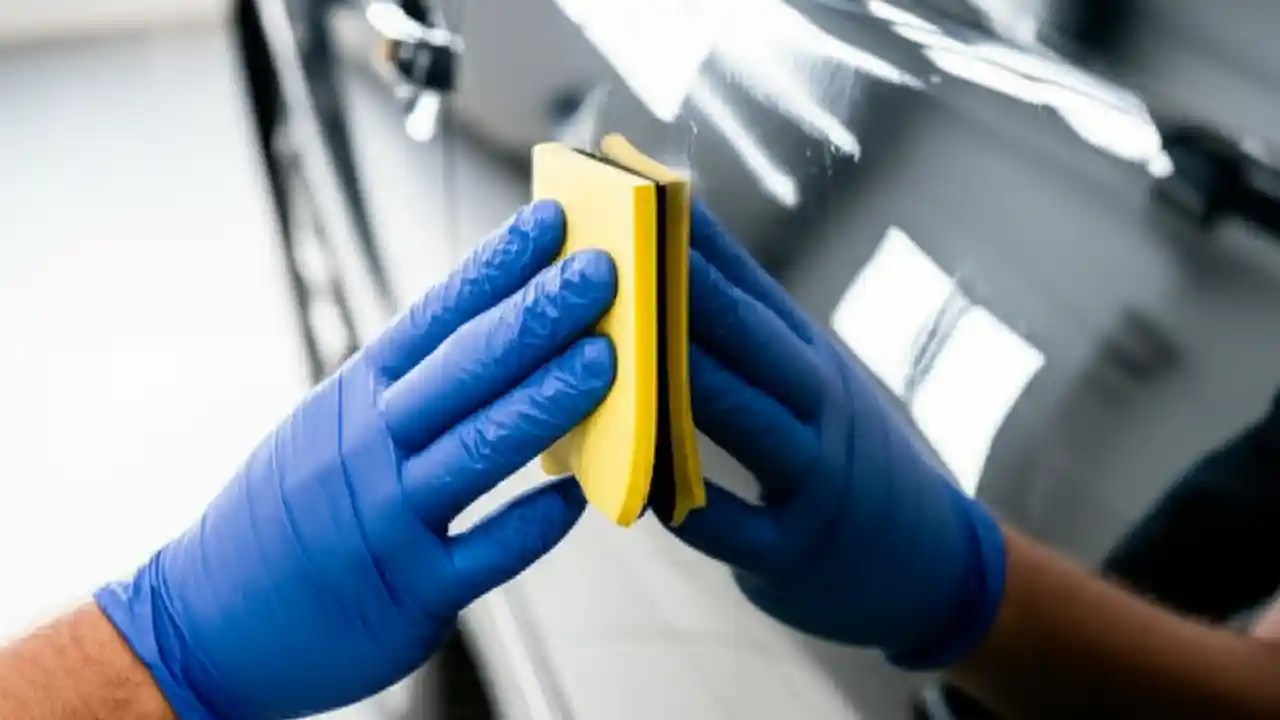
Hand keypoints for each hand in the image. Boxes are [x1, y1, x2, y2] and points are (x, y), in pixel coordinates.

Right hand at [95, 202, 615, 717]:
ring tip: (606, 358)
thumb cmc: (290, 514)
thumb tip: (501, 337)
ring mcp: (389, 519)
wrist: (212, 625)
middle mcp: (370, 447)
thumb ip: (409, 391)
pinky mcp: (411, 592)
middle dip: (536, 315)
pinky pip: (485, 554)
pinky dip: (532, 524)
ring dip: (546, 399)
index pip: (435, 316)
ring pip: (479, 448)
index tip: (551, 221)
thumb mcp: (332, 430)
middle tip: (602, 271)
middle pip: (464, 370)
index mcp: (355, 397)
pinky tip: (579, 496)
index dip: (495, 266)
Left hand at [671, 207, 1004, 667]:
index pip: (756, 288)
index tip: (647, 189)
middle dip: (695, 293)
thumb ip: (745, 339)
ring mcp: (814, 479)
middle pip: (758, 341)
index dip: (702, 242)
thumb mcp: (813, 387)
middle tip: (630, 248)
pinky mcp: (795, 551)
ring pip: (751, 424)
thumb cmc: (841, 460)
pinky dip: (694, 511)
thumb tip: (672, 265)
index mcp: (812, 359)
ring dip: (690, 385)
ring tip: (627, 350)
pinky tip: (642, 491)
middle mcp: (819, 407)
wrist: (927, 563)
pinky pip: (738, 529)